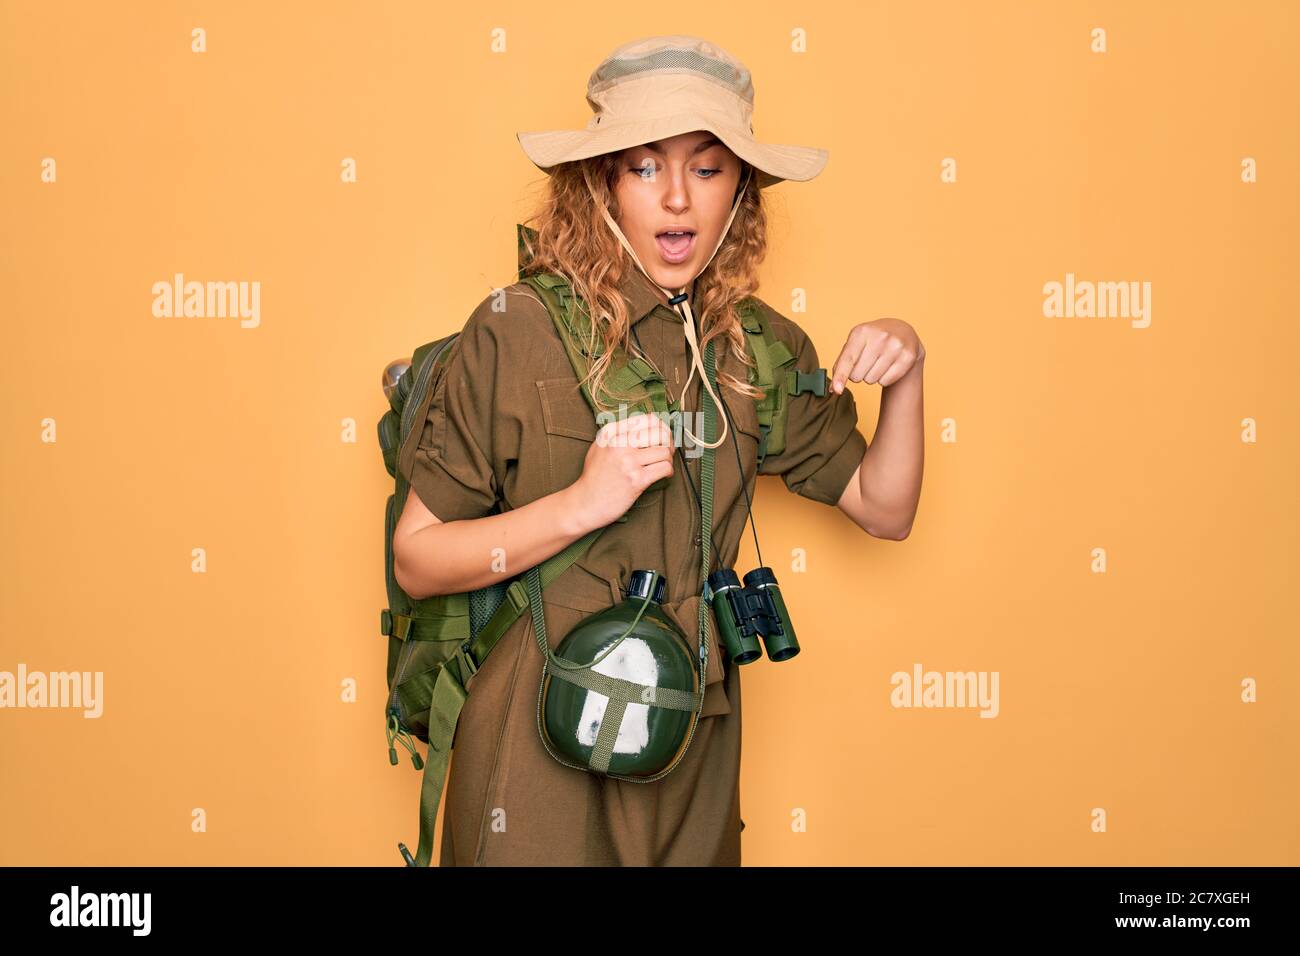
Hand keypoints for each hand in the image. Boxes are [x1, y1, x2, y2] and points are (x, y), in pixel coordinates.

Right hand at [571, 412, 674, 527]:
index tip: (662, 436)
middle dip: (668, 442)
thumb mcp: (600, 446)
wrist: (585, 502)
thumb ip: (619, 433)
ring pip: (665, 451)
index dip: (661, 427)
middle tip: (666, 451)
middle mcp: (620, 444)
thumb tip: (647, 425)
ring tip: (662, 464)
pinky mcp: (636, 480)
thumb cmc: (594, 476)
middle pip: (660, 432)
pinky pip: (664, 468)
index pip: (648, 419)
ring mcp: (628, 462)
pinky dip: (668, 471)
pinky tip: (663, 474)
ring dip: (669, 459)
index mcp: (612, 432)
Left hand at [829, 318, 924, 391]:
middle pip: (858, 375)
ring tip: (878, 362)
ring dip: (871, 376)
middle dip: (858, 374)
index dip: (841, 376)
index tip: (837, 390)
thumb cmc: (872, 340)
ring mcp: (895, 346)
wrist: (902, 332)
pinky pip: (886, 381)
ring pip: (872, 380)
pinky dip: (884, 378)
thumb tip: (834, 389)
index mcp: (861, 332)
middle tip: (866, 362)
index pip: (848, 359)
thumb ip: (841, 364)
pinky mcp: (908, 357)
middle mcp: (880, 337)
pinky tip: (888, 366)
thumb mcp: (855, 344)